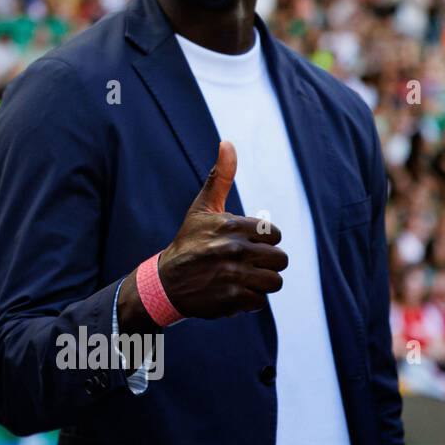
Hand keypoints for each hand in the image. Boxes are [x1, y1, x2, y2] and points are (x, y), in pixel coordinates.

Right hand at [149, 140, 287, 319]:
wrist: (165, 282)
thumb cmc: (189, 241)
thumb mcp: (202, 208)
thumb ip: (221, 177)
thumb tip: (227, 142)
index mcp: (231, 225)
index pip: (273, 235)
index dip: (262, 241)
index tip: (245, 244)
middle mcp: (233, 249)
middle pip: (279, 260)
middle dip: (265, 263)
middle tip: (245, 264)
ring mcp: (232, 275)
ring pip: (273, 282)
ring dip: (260, 283)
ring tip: (243, 279)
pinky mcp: (230, 299)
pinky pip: (259, 302)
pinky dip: (249, 300)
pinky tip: (232, 292)